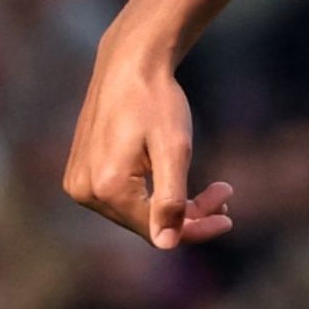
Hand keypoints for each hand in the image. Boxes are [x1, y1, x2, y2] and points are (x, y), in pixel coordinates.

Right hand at [61, 37, 233, 248]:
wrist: (129, 63)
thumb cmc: (155, 100)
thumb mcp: (173, 149)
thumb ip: (170, 199)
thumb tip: (166, 245)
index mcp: (106, 188)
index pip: (157, 231)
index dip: (196, 229)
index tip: (229, 218)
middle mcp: (84, 191)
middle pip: (147, 224)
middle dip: (189, 215)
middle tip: (224, 194)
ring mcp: (79, 183)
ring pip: (138, 212)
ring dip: (176, 205)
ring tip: (213, 189)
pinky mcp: (83, 173)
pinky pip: (125, 197)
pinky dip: (155, 193)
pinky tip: (179, 179)